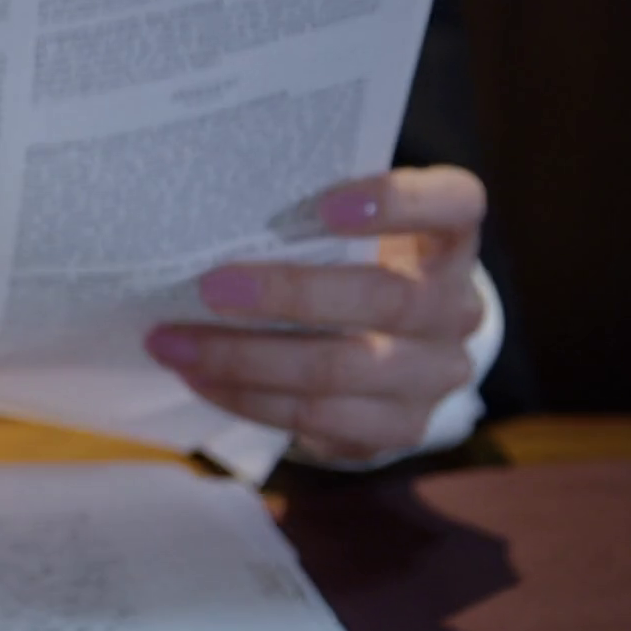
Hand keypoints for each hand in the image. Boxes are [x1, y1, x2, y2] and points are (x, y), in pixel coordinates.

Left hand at [145, 166, 486, 463]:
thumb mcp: (347, 238)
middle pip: (384, 299)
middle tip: (209, 287)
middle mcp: (456, 308)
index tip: (327, 203)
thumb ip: (307, 223)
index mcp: (450, 241)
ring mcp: (435, 375)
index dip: (399, 202)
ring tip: (174, 343)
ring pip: (338, 370)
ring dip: (243, 358)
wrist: (389, 353)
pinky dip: (246, 398)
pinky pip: (315, 418)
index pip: (454, 205)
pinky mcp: (399, 429)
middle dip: (288, 294)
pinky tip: (199, 378)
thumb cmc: (350, 272)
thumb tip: (207, 214)